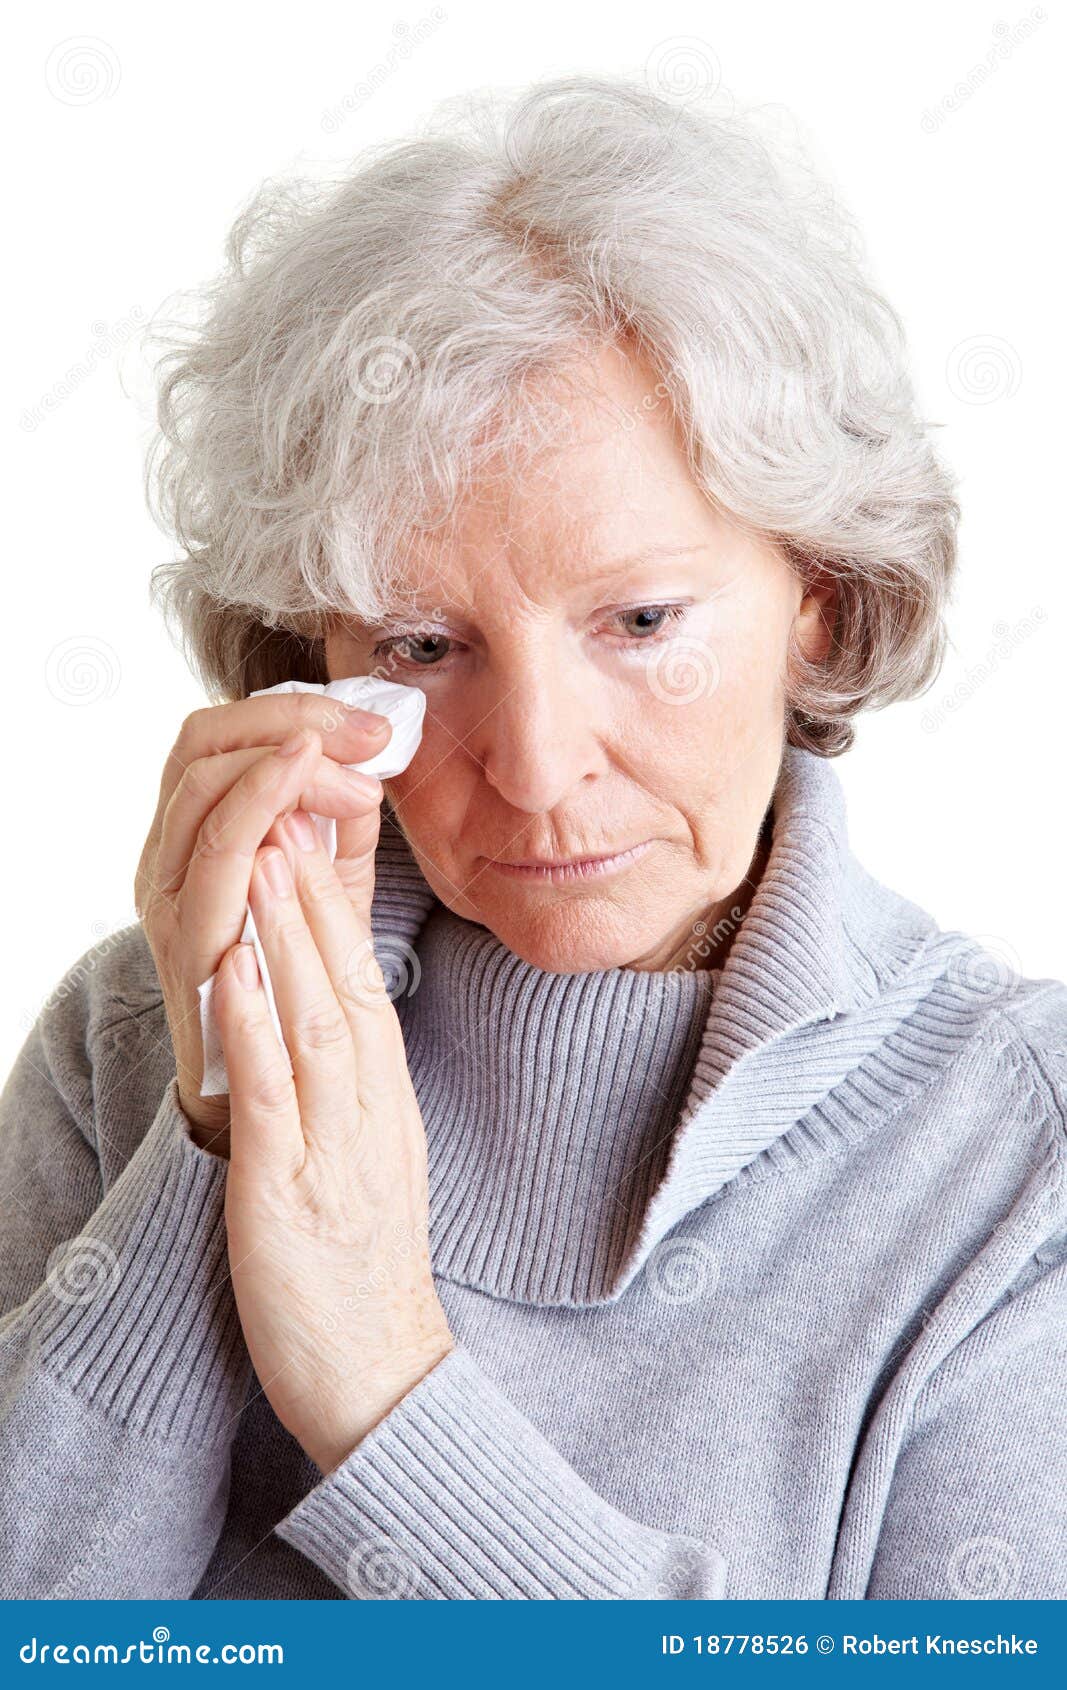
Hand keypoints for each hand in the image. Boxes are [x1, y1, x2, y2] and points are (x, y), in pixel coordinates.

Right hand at [134, 693, 392, 1152]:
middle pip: (201, 747)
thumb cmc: (291, 989)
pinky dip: (256, 822)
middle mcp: (166, 857)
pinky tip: (308, 814)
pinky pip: (212, 870)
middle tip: (369, 738)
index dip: (292, 711)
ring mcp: (169, 902)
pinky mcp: (186, 949)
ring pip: (202, 796)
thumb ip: (343, 827)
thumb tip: (373, 759)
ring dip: (281, 770)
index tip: (372, 723)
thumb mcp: (325, 894)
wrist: (255, 1100)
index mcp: (193, 834)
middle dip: (291, 725)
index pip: (220, 734)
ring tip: (353, 775)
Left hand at [211, 781, 453, 1473]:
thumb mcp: (372, 1156)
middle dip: (317, 894)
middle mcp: (370, 1112)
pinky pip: (276, 1099)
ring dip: (291, 939)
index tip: (315, 836)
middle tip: (296, 806)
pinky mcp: (290, 1196)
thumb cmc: (363, 1265)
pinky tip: (236, 974)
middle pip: (348, 985)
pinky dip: (256, 1029)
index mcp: (385, 1101)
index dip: (338, 906)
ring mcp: (336, 1150)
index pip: (366, 984)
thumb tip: (324, 1013)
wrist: (380, 1375)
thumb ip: (353, 1084)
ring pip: (319, 1023)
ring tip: (269, 861)